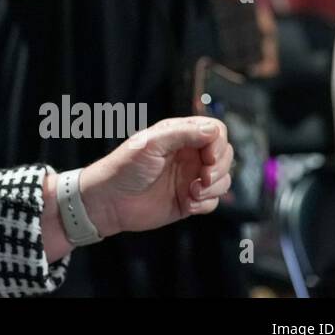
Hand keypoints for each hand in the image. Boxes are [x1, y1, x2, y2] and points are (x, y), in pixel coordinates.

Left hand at [79, 116, 231, 236]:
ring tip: (192, 192)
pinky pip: (212, 202)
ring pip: (222, 179)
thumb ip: (182, 134)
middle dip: (219, 168)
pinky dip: (205, 204)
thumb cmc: (124, 168)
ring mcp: (189, 178)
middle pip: (224, 155)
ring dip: (214, 188)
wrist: (110, 201)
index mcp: (179, 136)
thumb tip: (212, 130)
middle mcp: (188, 155)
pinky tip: (187, 204)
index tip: (208, 157)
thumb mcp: (151, 144)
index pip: (215, 131)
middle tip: (203, 177)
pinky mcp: (189, 200)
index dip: (218, 143)